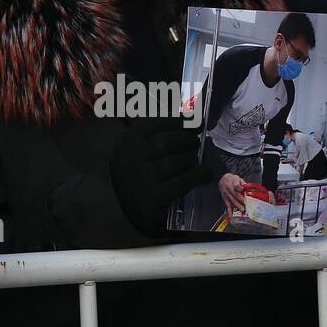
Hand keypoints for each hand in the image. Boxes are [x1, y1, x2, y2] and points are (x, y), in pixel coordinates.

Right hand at [110, 117, 208, 235]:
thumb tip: (192, 116)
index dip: (181, 122)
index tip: (196, 124)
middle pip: (167, 142)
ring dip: (191, 159)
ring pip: (175, 162)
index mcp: (127, 140)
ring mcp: (141, 179)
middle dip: (187, 141)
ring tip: (194, 159)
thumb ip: (158, 132)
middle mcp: (131, 157)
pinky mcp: (153, 198)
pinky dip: (197, 176)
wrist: (122, 209)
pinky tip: (204, 174)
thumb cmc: (136, 173)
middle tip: (195, 144)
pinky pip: (183, 182)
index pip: (157, 124)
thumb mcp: (137, 149)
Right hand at [218, 173, 245, 216]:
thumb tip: (246, 186)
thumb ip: (242, 182)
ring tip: (242, 210)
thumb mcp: (237, 177)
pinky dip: (229, 212)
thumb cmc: (230, 179)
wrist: (221, 179)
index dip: (239, 188)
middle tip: (246, 204)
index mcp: (233, 183)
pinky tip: (231, 216)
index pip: (236, 185)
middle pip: (235, 195)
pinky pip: (227, 206)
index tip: (243, 190)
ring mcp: (227, 195)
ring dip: (237, 206)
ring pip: (232, 201)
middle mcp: (229, 190)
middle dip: (241, 200)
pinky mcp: (225, 199)